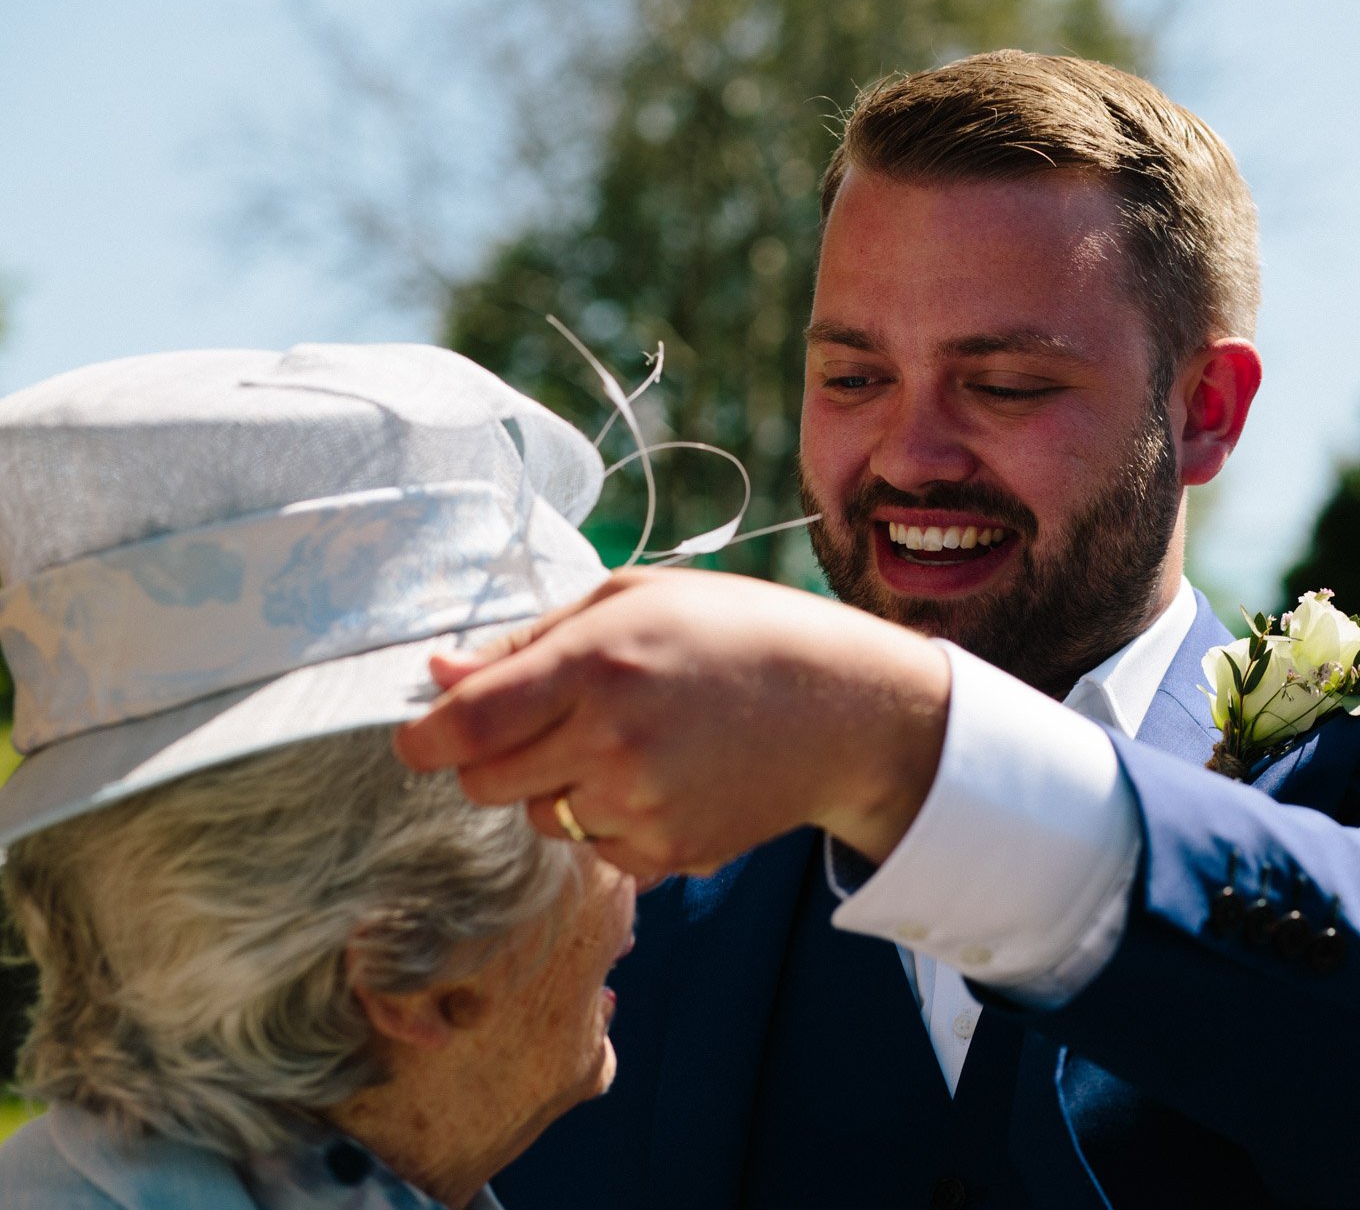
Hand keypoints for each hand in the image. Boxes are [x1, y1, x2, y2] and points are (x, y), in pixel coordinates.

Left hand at [393, 567, 950, 877]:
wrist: (844, 707)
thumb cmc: (736, 632)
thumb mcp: (634, 601)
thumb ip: (530, 640)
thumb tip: (440, 675)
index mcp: (594, 665)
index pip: (465, 725)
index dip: (425, 738)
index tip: (421, 738)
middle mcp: (611, 743)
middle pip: (485, 783)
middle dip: (491, 758)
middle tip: (546, 723)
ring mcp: (641, 806)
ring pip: (540, 818)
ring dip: (558, 787)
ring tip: (629, 742)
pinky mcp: (668, 852)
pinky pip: (597, 848)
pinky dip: (612, 819)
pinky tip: (666, 777)